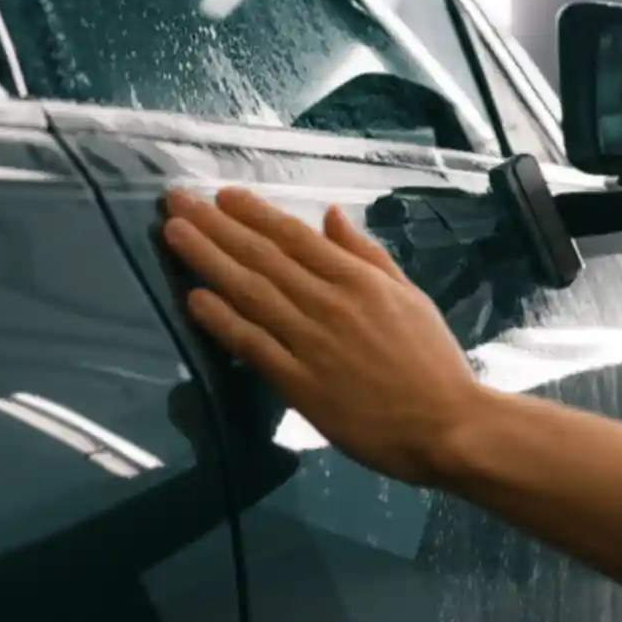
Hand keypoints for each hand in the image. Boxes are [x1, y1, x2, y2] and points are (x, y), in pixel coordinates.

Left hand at [162, 188, 483, 486]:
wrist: (448, 426)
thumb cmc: (434, 362)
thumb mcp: (411, 296)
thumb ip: (368, 256)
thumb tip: (331, 215)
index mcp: (359, 281)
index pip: (295, 237)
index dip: (254, 213)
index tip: (221, 195)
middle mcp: (330, 304)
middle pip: (263, 257)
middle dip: (215, 225)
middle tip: (177, 200)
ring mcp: (313, 344)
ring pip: (251, 293)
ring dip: (208, 260)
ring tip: (174, 234)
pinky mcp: (301, 385)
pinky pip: (254, 345)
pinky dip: (223, 321)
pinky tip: (195, 299)